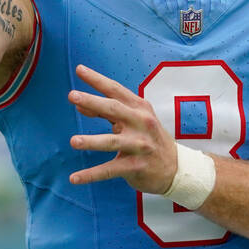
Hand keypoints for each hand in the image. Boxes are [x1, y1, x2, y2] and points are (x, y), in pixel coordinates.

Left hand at [68, 64, 177, 192]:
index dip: (97, 79)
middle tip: (72, 95)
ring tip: (73, 141)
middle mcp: (141, 123)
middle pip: (114, 110)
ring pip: (112, 142)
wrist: (176, 167)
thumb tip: (79, 105)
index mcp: (139, 108)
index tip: (79, 69)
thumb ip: (106, 112)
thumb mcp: (132, 120)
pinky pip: (110, 170)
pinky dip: (91, 175)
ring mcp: (140, 145)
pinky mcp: (136, 166)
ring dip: (92, 141)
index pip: (116, 90)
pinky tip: (74, 178)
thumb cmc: (149, 138)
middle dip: (93, 101)